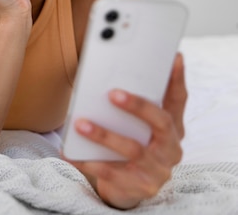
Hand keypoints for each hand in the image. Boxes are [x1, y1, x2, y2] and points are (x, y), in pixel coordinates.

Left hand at [66, 54, 186, 208]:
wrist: (127, 188)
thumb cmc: (130, 145)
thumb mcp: (138, 126)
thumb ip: (134, 104)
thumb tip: (116, 72)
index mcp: (173, 128)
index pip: (178, 100)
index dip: (177, 79)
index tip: (173, 57)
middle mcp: (170, 148)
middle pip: (161, 123)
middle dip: (137, 106)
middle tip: (112, 93)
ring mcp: (156, 169)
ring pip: (131, 149)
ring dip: (104, 135)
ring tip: (80, 123)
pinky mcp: (137, 186)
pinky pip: (109, 172)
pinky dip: (86, 161)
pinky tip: (68, 151)